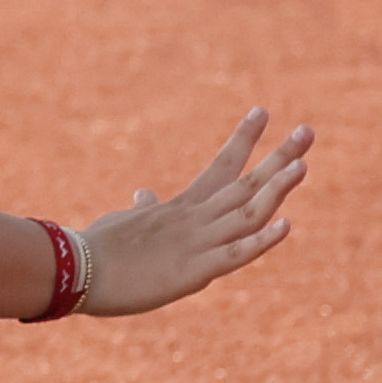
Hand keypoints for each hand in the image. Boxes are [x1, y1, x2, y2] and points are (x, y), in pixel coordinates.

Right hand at [79, 109, 310, 315]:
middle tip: (308, 130)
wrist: (73, 268)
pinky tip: (286, 225)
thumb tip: (142, 194)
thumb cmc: (96, 247)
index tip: (263, 111)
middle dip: (278, 157)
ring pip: (245, 212)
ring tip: (303, 164)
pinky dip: (261, 241)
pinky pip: (234, 254)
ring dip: (276, 188)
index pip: (220, 166)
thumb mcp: (123, 223)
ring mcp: (196, 242)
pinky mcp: (192, 271)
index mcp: (180, 208)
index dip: (244, 140)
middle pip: (244, 183)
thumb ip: (141, 210)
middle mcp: (194, 218)